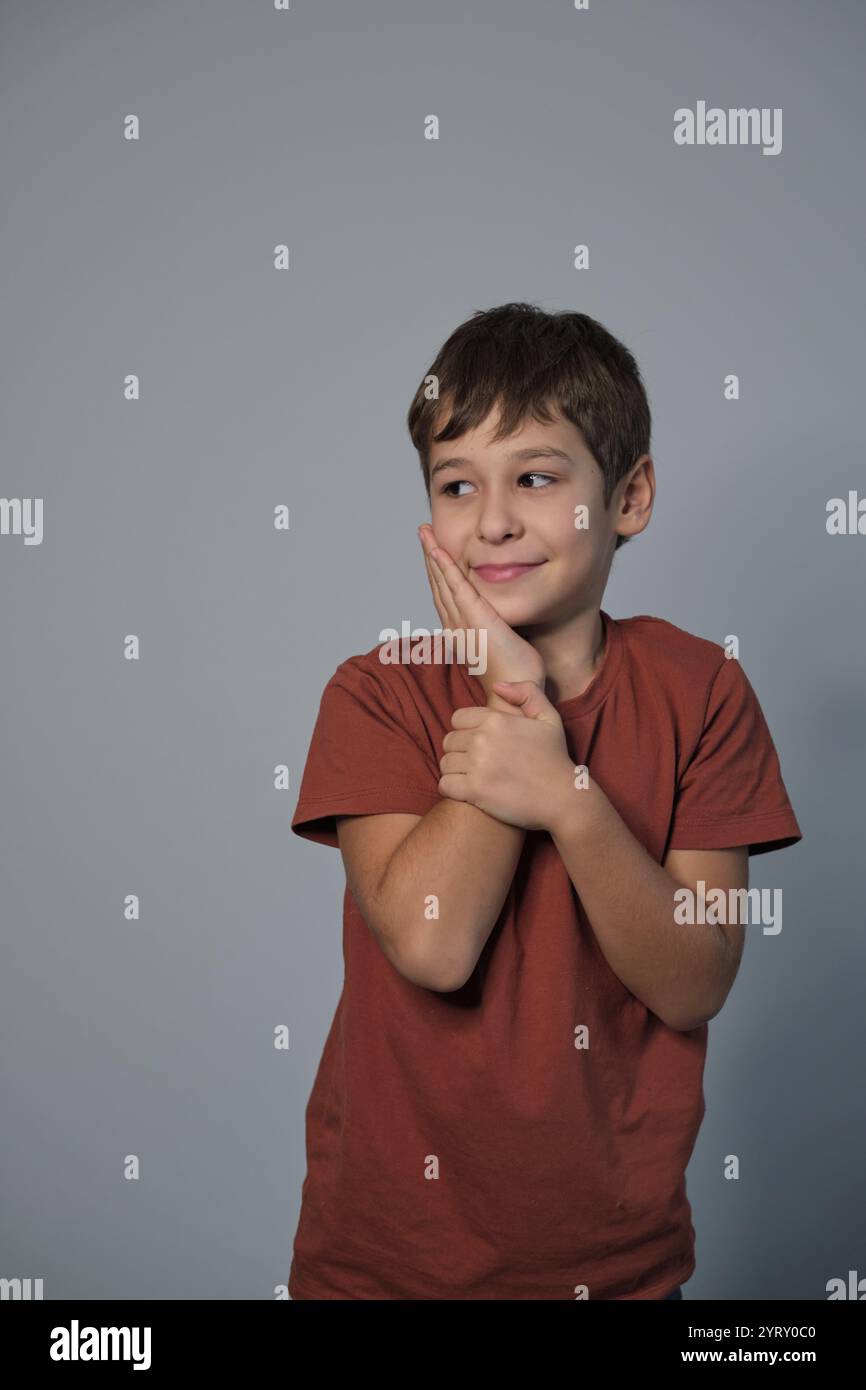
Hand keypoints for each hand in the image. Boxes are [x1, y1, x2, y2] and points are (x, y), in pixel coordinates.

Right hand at [418, 523, 544, 711]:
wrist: (515, 698)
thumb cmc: (515, 678)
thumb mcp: (505, 647)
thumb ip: (500, 632)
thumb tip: (506, 622)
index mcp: (462, 633)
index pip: (447, 596)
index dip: (438, 572)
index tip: (434, 551)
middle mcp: (456, 626)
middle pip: (438, 585)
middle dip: (430, 557)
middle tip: (423, 533)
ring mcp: (463, 623)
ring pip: (442, 582)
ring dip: (432, 555)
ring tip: (425, 533)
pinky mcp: (475, 619)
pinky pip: (455, 587)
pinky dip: (444, 567)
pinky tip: (437, 549)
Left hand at [438, 679, 575, 830]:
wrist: (563, 798)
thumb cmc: (555, 758)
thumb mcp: (549, 718)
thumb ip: (527, 693)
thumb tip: (497, 686)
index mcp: (496, 720)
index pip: (457, 719)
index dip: (466, 731)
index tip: (479, 744)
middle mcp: (483, 739)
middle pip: (449, 741)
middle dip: (459, 751)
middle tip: (476, 763)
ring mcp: (477, 765)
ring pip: (445, 763)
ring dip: (455, 770)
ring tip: (473, 777)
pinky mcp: (474, 791)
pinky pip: (444, 784)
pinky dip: (452, 789)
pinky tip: (467, 791)